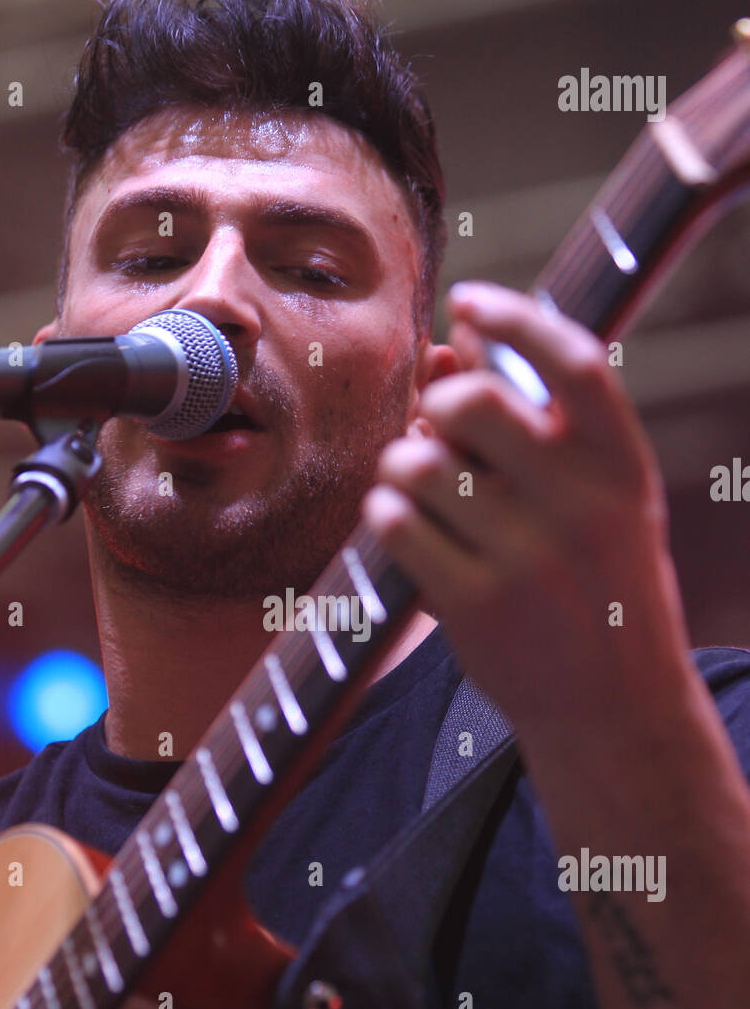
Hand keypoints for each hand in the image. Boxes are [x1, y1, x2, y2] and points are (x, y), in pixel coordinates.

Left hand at [362, 282, 693, 735]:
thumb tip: (449, 345)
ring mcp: (528, 559)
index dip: (514, 317)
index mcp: (623, 467)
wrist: (614, 708)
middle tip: (438, 431)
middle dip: (436, 405)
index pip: (574, 360)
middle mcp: (582, 505)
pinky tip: (410, 529)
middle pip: (472, 404)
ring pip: (417, 462)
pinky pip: (393, 520)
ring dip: (403, 464)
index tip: (468, 300)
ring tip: (424, 491)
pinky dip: (386, 512)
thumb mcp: (596, 501)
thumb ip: (534, 425)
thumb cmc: (596, 585)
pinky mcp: (475, 605)